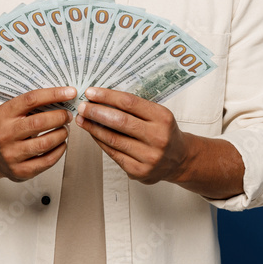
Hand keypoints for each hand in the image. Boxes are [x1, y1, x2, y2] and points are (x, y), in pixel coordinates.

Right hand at [0, 87, 75, 181]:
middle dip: (60, 117)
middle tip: (68, 115)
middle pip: (39, 122)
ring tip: (65, 130)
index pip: (31, 100)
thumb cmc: (9, 130)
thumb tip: (63, 95)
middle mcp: (5, 134)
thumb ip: (33, 105)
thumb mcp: (13, 113)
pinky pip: (47, 161)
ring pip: (45, 143)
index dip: (54, 94)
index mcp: (3, 115)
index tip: (70, 92)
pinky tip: (61, 144)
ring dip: (61, 134)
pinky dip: (60, 150)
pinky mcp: (20, 171)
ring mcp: (11, 155)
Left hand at [76, 87, 190, 184]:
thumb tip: (103, 98)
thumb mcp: (158, 114)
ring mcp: (148, 157)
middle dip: (96, 112)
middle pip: (120, 121)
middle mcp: (158, 137)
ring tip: (83, 119)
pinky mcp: (138, 171)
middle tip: (83, 106)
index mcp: (163, 118)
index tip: (91, 92)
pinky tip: (93, 134)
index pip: (130, 103)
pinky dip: (100, 142)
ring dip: (94, 128)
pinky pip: (113, 153)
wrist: (179, 159)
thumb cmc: (164, 132)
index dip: (107, 96)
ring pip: (113, 139)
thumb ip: (136, 108)